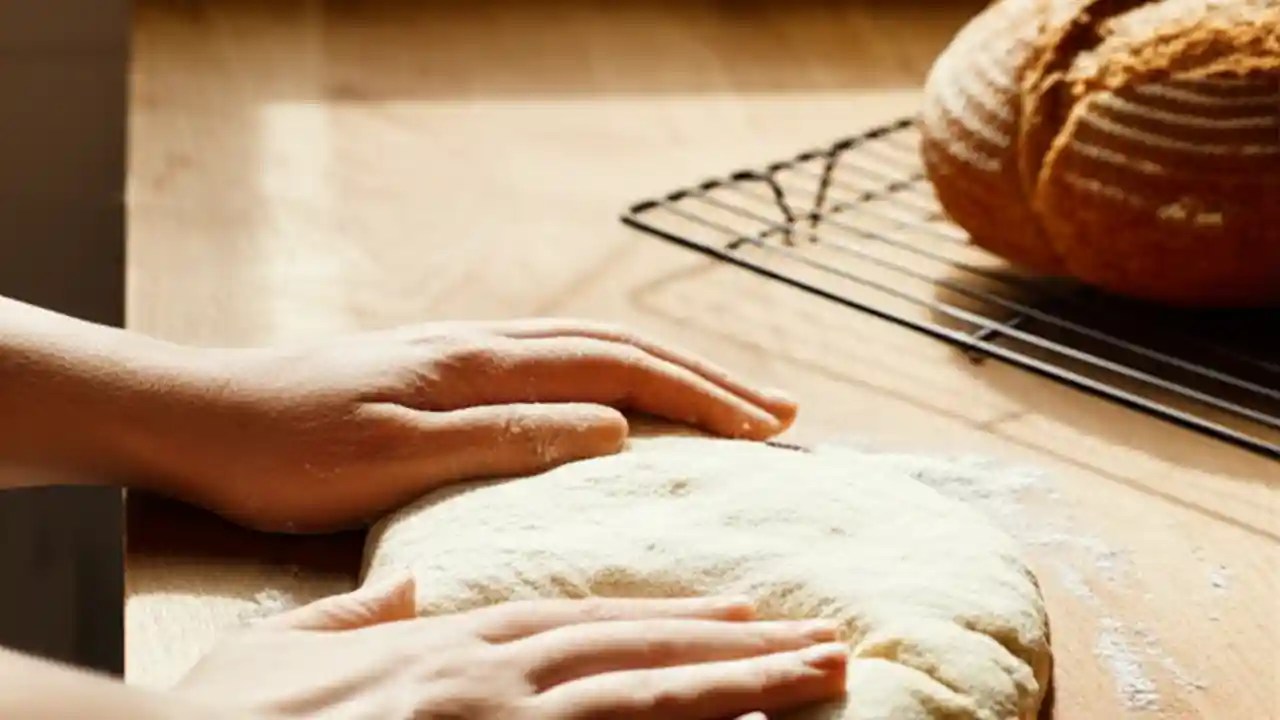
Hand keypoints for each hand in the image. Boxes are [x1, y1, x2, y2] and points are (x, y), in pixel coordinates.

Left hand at [128, 319, 795, 531]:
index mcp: (481, 364)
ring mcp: (463, 349)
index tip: (767, 431)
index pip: (620, 371)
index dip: (702, 397)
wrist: (201, 413)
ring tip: (725, 403)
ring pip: (591, 348)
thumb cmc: (288, 450)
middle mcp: (483, 344)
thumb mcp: (396, 457)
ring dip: (669, 373)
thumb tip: (616, 427)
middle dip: (708, 380)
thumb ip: (506, 437)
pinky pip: (554, 361)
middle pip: (621, 347)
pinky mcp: (440, 365)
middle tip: (779, 415)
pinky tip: (620, 398)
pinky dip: (614, 376)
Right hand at [175, 574, 846, 719]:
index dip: (669, 622)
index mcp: (448, 645)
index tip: (739, 621)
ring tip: (823, 678)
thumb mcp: (289, 650)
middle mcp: (483, 679)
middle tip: (827, 645)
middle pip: (635, 652)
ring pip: (641, 697)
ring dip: (741, 689)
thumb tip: (411, 583)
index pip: (585, 622)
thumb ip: (361, 613)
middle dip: (739, 650)